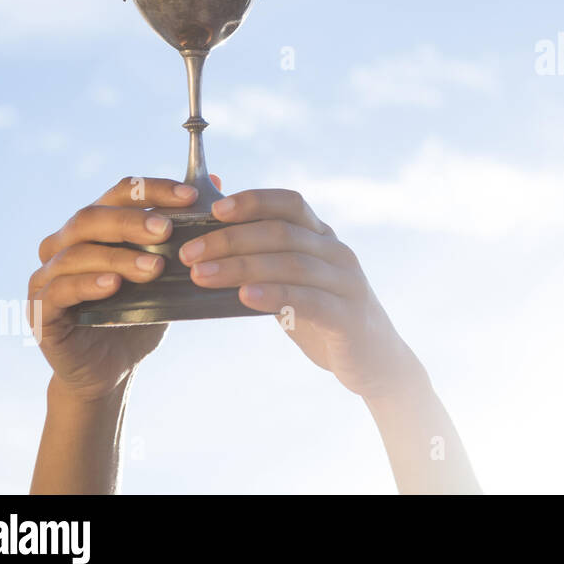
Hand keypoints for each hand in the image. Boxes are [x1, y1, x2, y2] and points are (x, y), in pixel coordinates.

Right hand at [30, 175, 206, 402]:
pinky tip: (114, 286)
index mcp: (94, 227)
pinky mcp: (40, 309)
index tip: (190, 197)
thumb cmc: (140, 313)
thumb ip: (186, 230)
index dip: (153, 190)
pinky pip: (60, 290)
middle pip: (92, 216)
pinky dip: (88, 284)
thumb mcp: (168, 272)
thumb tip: (219, 182)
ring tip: (154, 267)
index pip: (119, 193)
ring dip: (118, 256)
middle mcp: (64, 244)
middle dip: (132, 220)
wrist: (113, 369)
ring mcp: (47, 276)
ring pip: (76, 252)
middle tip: (167, 230)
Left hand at [180, 188, 426, 399]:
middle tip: (189, 253)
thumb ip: (265, 254)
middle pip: (282, 233)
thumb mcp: (296, 280)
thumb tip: (219, 214)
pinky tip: (244, 297)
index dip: (254, 201)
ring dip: (241, 266)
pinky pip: (309, 299)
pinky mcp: (348, 317)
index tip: (214, 210)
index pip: (291, 203)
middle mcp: (338, 253)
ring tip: (200, 275)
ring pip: (291, 263)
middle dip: (230, 239)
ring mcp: (347, 284)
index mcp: (324, 238)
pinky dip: (274, 294)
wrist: (375, 361)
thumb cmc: (324, 316)